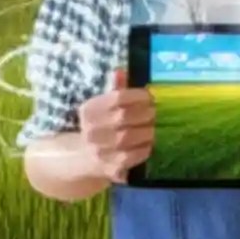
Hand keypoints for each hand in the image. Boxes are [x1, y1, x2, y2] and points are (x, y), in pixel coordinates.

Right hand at [77, 69, 154, 183]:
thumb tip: (121, 70)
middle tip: (155, 113)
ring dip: (146, 131)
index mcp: (89, 110)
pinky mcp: (108, 168)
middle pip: (124, 117)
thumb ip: (114, 89)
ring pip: (127, 138)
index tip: (150, 97)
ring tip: (154, 127)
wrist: (84, 158)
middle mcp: (90, 130)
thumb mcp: (103, 106)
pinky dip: (143, 150)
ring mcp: (98, 150)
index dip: (138, 95)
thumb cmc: (101, 126)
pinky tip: (149, 144)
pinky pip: (130, 157)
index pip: (117, 97)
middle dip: (145, 113)